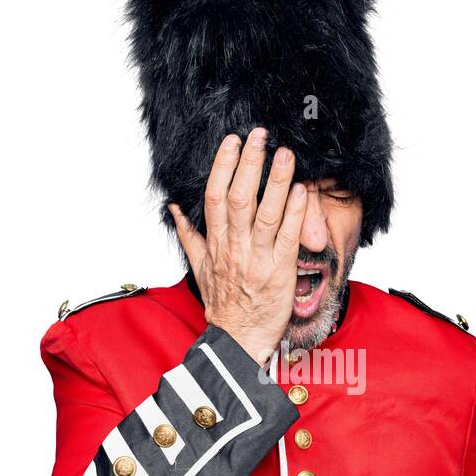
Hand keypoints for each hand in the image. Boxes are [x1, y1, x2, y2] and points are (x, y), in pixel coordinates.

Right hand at [168, 128, 307, 364]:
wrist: (238, 341)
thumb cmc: (223, 305)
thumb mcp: (200, 269)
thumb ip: (189, 236)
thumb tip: (173, 208)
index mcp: (216, 243)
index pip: (215, 196)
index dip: (223, 165)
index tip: (232, 141)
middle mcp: (234, 247)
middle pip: (239, 197)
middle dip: (249, 163)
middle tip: (260, 135)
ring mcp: (257, 259)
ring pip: (265, 213)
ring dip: (276, 181)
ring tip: (285, 154)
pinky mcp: (279, 271)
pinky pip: (287, 237)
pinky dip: (294, 213)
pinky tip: (302, 190)